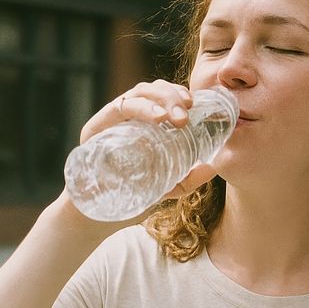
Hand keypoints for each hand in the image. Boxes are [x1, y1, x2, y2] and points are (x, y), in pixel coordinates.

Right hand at [65, 81, 218, 222]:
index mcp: (142, 123)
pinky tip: (158, 118)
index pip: (160, 95)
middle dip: (172, 96)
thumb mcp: (169, 186)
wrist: (97, 217)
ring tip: (177, 117)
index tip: (194, 103)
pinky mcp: (95, 129)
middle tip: (188, 113)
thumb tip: (213, 167)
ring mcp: (109, 121)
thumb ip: (190, 177)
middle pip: (150, 90)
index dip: (177, 92)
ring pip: (137, 93)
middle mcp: (125, 118)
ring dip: (161, 100)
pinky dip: (141, 108)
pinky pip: (117, 108)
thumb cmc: (132, 197)